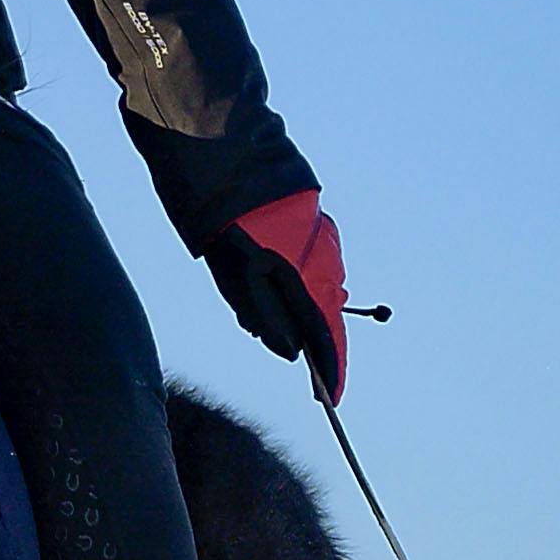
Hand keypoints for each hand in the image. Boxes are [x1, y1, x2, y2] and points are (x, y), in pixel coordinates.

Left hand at [216, 189, 347, 401]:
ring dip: (298, 310)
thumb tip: (294, 353)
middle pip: (325, 317)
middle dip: (312, 344)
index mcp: (310, 282)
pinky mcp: (317, 230)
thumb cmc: (228, 226)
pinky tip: (262, 277)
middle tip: (298, 368)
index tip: (331, 398)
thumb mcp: (239, 282)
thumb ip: (268, 319)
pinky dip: (295, 284)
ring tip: (260, 309)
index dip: (330, 371)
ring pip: (316, 292)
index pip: (326, 337)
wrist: (229, 161)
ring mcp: (325, 245)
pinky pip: (312, 269)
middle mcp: (326, 265)